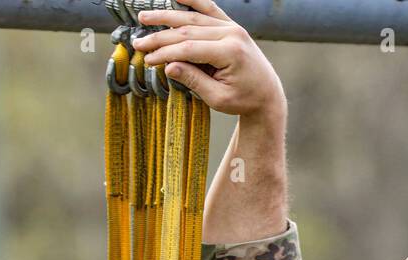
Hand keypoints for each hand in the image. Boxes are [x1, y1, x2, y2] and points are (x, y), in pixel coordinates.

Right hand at [133, 0, 285, 121]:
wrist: (268, 95)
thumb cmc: (244, 100)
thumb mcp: (219, 98)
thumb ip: (194, 81)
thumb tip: (168, 66)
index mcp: (231, 52)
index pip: (189, 48)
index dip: (166, 53)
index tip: (148, 60)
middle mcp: (232, 34)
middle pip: (188, 30)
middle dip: (160, 37)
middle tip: (139, 43)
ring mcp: (233, 27)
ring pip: (194, 17)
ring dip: (167, 16)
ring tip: (144, 17)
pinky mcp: (232, 26)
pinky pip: (210, 8)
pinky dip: (193, 0)